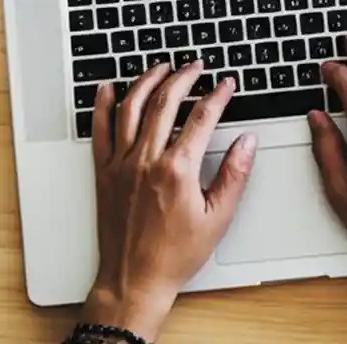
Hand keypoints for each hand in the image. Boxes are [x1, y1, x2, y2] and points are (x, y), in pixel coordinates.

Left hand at [81, 61, 255, 340]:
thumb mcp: (217, 217)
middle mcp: (146, 161)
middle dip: (183, 77)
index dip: (217, 95)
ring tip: (161, 68)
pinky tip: (108, 88)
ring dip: (147, 81)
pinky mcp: (103, 172)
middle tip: (196, 66)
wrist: (134, 280)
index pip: (202, 118)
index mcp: (177, 170)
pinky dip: (102, 105)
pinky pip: (100, 130)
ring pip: (132, 108)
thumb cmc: (174, 255)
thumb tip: (247, 143)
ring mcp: (121, 164)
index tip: (226, 84)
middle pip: (166, 103)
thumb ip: (234, 175)